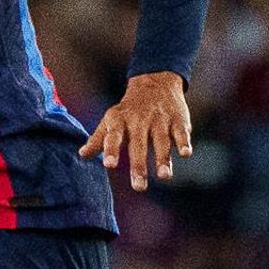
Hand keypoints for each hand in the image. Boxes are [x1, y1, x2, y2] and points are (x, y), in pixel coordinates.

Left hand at [78, 71, 193, 190]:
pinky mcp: (178, 120)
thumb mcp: (111, 120)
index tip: (109, 165)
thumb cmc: (129, 110)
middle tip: (138, 187)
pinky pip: (180, 132)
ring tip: (164, 176)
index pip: (114, 137)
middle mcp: (140, 120)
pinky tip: (185, 154)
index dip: (111, 150)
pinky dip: (184, 142)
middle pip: (139, 145)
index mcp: (120, 121)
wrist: (155, 81)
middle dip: (139, 166)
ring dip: (163, 158)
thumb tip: (82, 155)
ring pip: (161, 140)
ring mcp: (160, 120)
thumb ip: (99, 139)